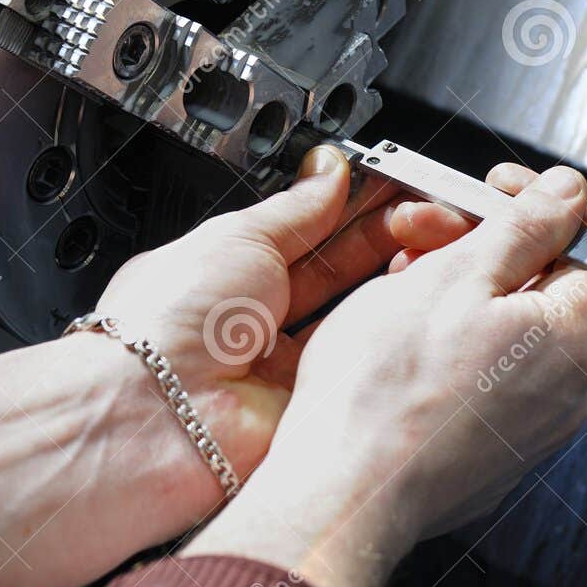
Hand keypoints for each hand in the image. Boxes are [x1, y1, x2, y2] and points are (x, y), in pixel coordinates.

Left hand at [0, 146, 458, 586]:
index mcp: (230, 271)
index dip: (352, 205)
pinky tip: (419, 293)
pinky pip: (361, 360)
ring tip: (433, 239)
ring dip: (396, 275)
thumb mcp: (239, 235)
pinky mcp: (312, 408)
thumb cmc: (162, 326)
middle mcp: (260, 320)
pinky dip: (392, 326)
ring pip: (358, 312)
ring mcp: (288, 367)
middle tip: (427, 208)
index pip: (309, 230)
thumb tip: (328, 171)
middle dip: (386, 235)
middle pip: (340, 269)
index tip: (392, 184)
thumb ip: (297, 207)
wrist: (153, 415)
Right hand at [185, 162, 586, 586]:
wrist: (341, 495)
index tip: (500, 191)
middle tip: (426, 233)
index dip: (550, 207)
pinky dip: (452, 342)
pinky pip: (487, 375)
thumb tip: (568, 192)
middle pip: (546, 285)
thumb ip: (525, 226)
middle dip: (486, 245)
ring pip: (509, 329)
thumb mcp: (455, 275)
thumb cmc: (385, 394)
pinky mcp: (491, 452)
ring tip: (400, 282)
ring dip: (460, 290)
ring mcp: (531, 427)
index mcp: (575, 337)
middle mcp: (569, 389)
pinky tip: (401, 335)